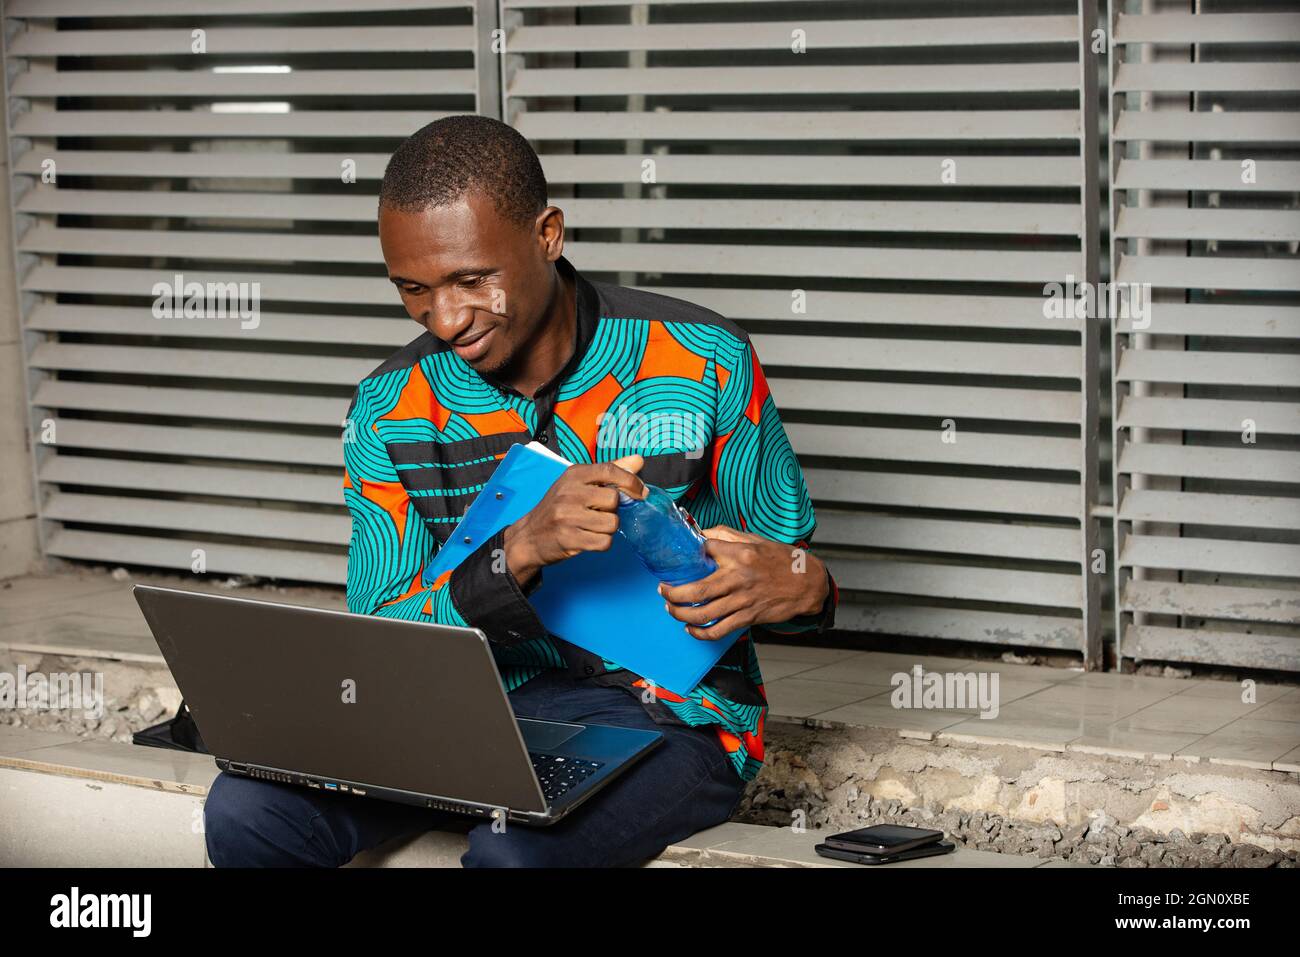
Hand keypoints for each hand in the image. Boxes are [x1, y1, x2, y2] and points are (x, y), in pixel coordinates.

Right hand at [503, 454, 644, 587]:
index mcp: (573, 474)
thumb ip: (610, 471)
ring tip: (591, 526)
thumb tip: (638, 460)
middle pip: (614, 500)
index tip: (640, 492)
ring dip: (607, 528)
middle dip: (612, 509)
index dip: (631, 481)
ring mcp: (568, 516)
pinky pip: (604, 542)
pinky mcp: (569, 538)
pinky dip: (602, 542)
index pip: (610, 470)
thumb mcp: (578, 483)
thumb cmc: (558, 507)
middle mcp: (569, 492)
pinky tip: (589, 538)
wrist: (529, 536)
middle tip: (598, 512)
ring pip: (612, 523)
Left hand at [658, 525, 828, 640]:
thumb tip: (701, 535)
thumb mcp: (755, 540)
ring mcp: (743, 600)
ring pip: (703, 613)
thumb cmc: (782, 560)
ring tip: (671, 609)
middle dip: (673, 593)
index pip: (704, 550)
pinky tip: (691, 629)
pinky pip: (719, 630)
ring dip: (681, 614)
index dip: (686, 554)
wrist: (808, 582)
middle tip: (663, 590)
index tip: (675, 559)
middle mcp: (739, 578)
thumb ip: (727, 536)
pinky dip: (700, 633)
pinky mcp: (749, 617)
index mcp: (740, 554)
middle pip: (696, 590)